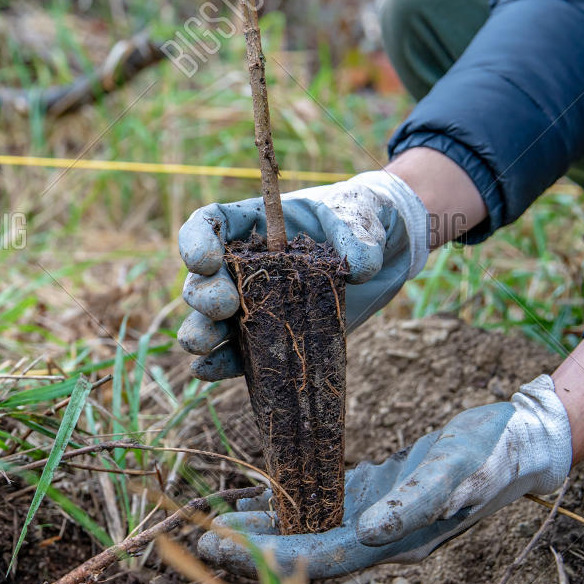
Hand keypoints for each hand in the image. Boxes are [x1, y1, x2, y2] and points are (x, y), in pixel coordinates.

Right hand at [176, 170, 430, 379]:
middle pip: (204, 279)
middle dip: (204, 296)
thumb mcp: (360, 213)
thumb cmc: (361, 219)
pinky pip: (237, 355)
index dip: (196, 242)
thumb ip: (355, 232)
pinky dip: (220, 364)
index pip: (209, 225)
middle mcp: (243, 266)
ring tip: (204, 345)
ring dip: (201, 334)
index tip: (206, 261)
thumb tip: (360, 269)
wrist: (387, 252)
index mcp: (253, 225)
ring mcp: (254, 305)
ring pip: (210, 321)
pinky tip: (207, 370)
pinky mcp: (271, 338)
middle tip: (224, 306)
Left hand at [197, 375, 571, 578]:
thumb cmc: (490, 453)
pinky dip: (289, 506)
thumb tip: (370, 530)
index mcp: (396, 540)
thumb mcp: (456, 469)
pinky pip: (323, 509)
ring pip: (309, 534)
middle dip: (253, 550)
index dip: (268, 557)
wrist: (521, 442)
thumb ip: (415, 502)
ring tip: (218, 522)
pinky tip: (258, 498)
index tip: (222, 547)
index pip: (319, 558)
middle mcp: (380, 539)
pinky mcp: (375, 494)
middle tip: (200, 537)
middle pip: (304, 554)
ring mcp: (377, 519)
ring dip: (264, 532)